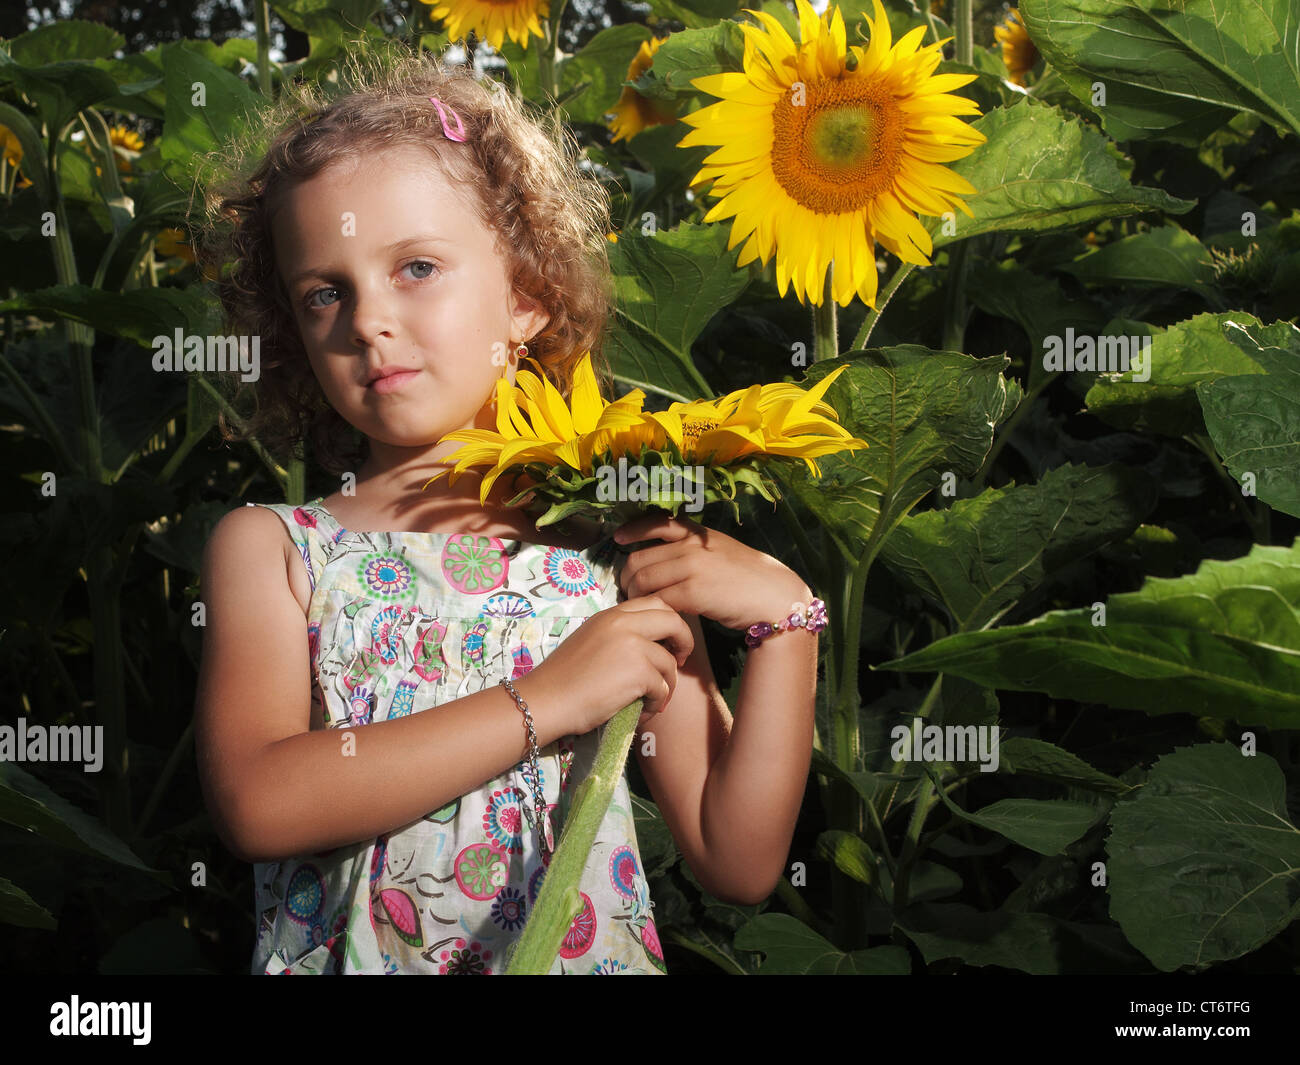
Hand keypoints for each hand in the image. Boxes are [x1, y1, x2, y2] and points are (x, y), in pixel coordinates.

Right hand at [524, 595, 694, 735]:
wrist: (545, 700)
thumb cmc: (563, 680)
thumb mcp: (590, 641)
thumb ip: (617, 636)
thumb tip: (650, 648)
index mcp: (610, 614)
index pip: (655, 603)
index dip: (669, 622)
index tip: (668, 642)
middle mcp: (623, 623)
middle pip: (673, 621)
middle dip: (684, 641)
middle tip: (680, 661)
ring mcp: (632, 645)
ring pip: (669, 662)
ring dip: (666, 685)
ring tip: (651, 701)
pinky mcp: (638, 671)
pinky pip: (663, 687)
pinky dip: (657, 703)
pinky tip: (642, 711)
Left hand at [614, 513, 812, 632]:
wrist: (775, 597)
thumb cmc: (750, 579)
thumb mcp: (720, 551)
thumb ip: (694, 551)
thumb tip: (665, 561)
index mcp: (698, 533)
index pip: (656, 522)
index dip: (632, 530)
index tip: (617, 538)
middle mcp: (691, 546)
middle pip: (639, 558)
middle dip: (626, 577)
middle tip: (627, 591)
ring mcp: (691, 567)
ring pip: (643, 580)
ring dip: (634, 596)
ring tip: (638, 607)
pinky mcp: (693, 592)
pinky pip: (657, 600)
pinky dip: (650, 610)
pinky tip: (654, 618)